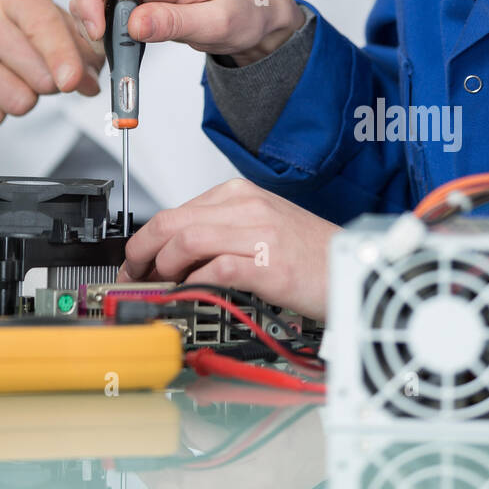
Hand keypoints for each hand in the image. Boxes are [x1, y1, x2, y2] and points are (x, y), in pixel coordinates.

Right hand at [0, 0, 104, 126]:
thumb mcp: (35, 8)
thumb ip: (74, 42)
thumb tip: (92, 82)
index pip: (44, 28)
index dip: (63, 57)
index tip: (72, 79)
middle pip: (41, 78)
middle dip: (51, 82)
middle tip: (34, 66)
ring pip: (19, 102)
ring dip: (24, 97)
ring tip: (8, 72)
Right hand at [70, 0, 304, 63]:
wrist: (257, 15)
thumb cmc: (244, 12)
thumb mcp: (217, 23)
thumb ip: (175, 22)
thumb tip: (133, 24)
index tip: (99, 32)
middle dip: (90, 17)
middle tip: (108, 50)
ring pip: (100, 1)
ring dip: (100, 29)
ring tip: (120, 56)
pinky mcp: (145, 8)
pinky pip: (115, 17)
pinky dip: (112, 37)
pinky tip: (126, 55)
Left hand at [119, 177, 337, 319]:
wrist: (354, 267)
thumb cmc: (309, 254)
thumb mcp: (260, 228)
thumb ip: (219, 233)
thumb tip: (173, 255)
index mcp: (240, 195)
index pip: (176, 211)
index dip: (146, 240)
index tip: (135, 263)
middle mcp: (247, 206)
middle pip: (172, 222)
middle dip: (141, 252)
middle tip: (134, 277)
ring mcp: (259, 233)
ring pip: (187, 240)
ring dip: (164, 267)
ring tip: (161, 287)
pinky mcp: (270, 264)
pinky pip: (217, 269)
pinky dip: (194, 283)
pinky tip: (190, 294)